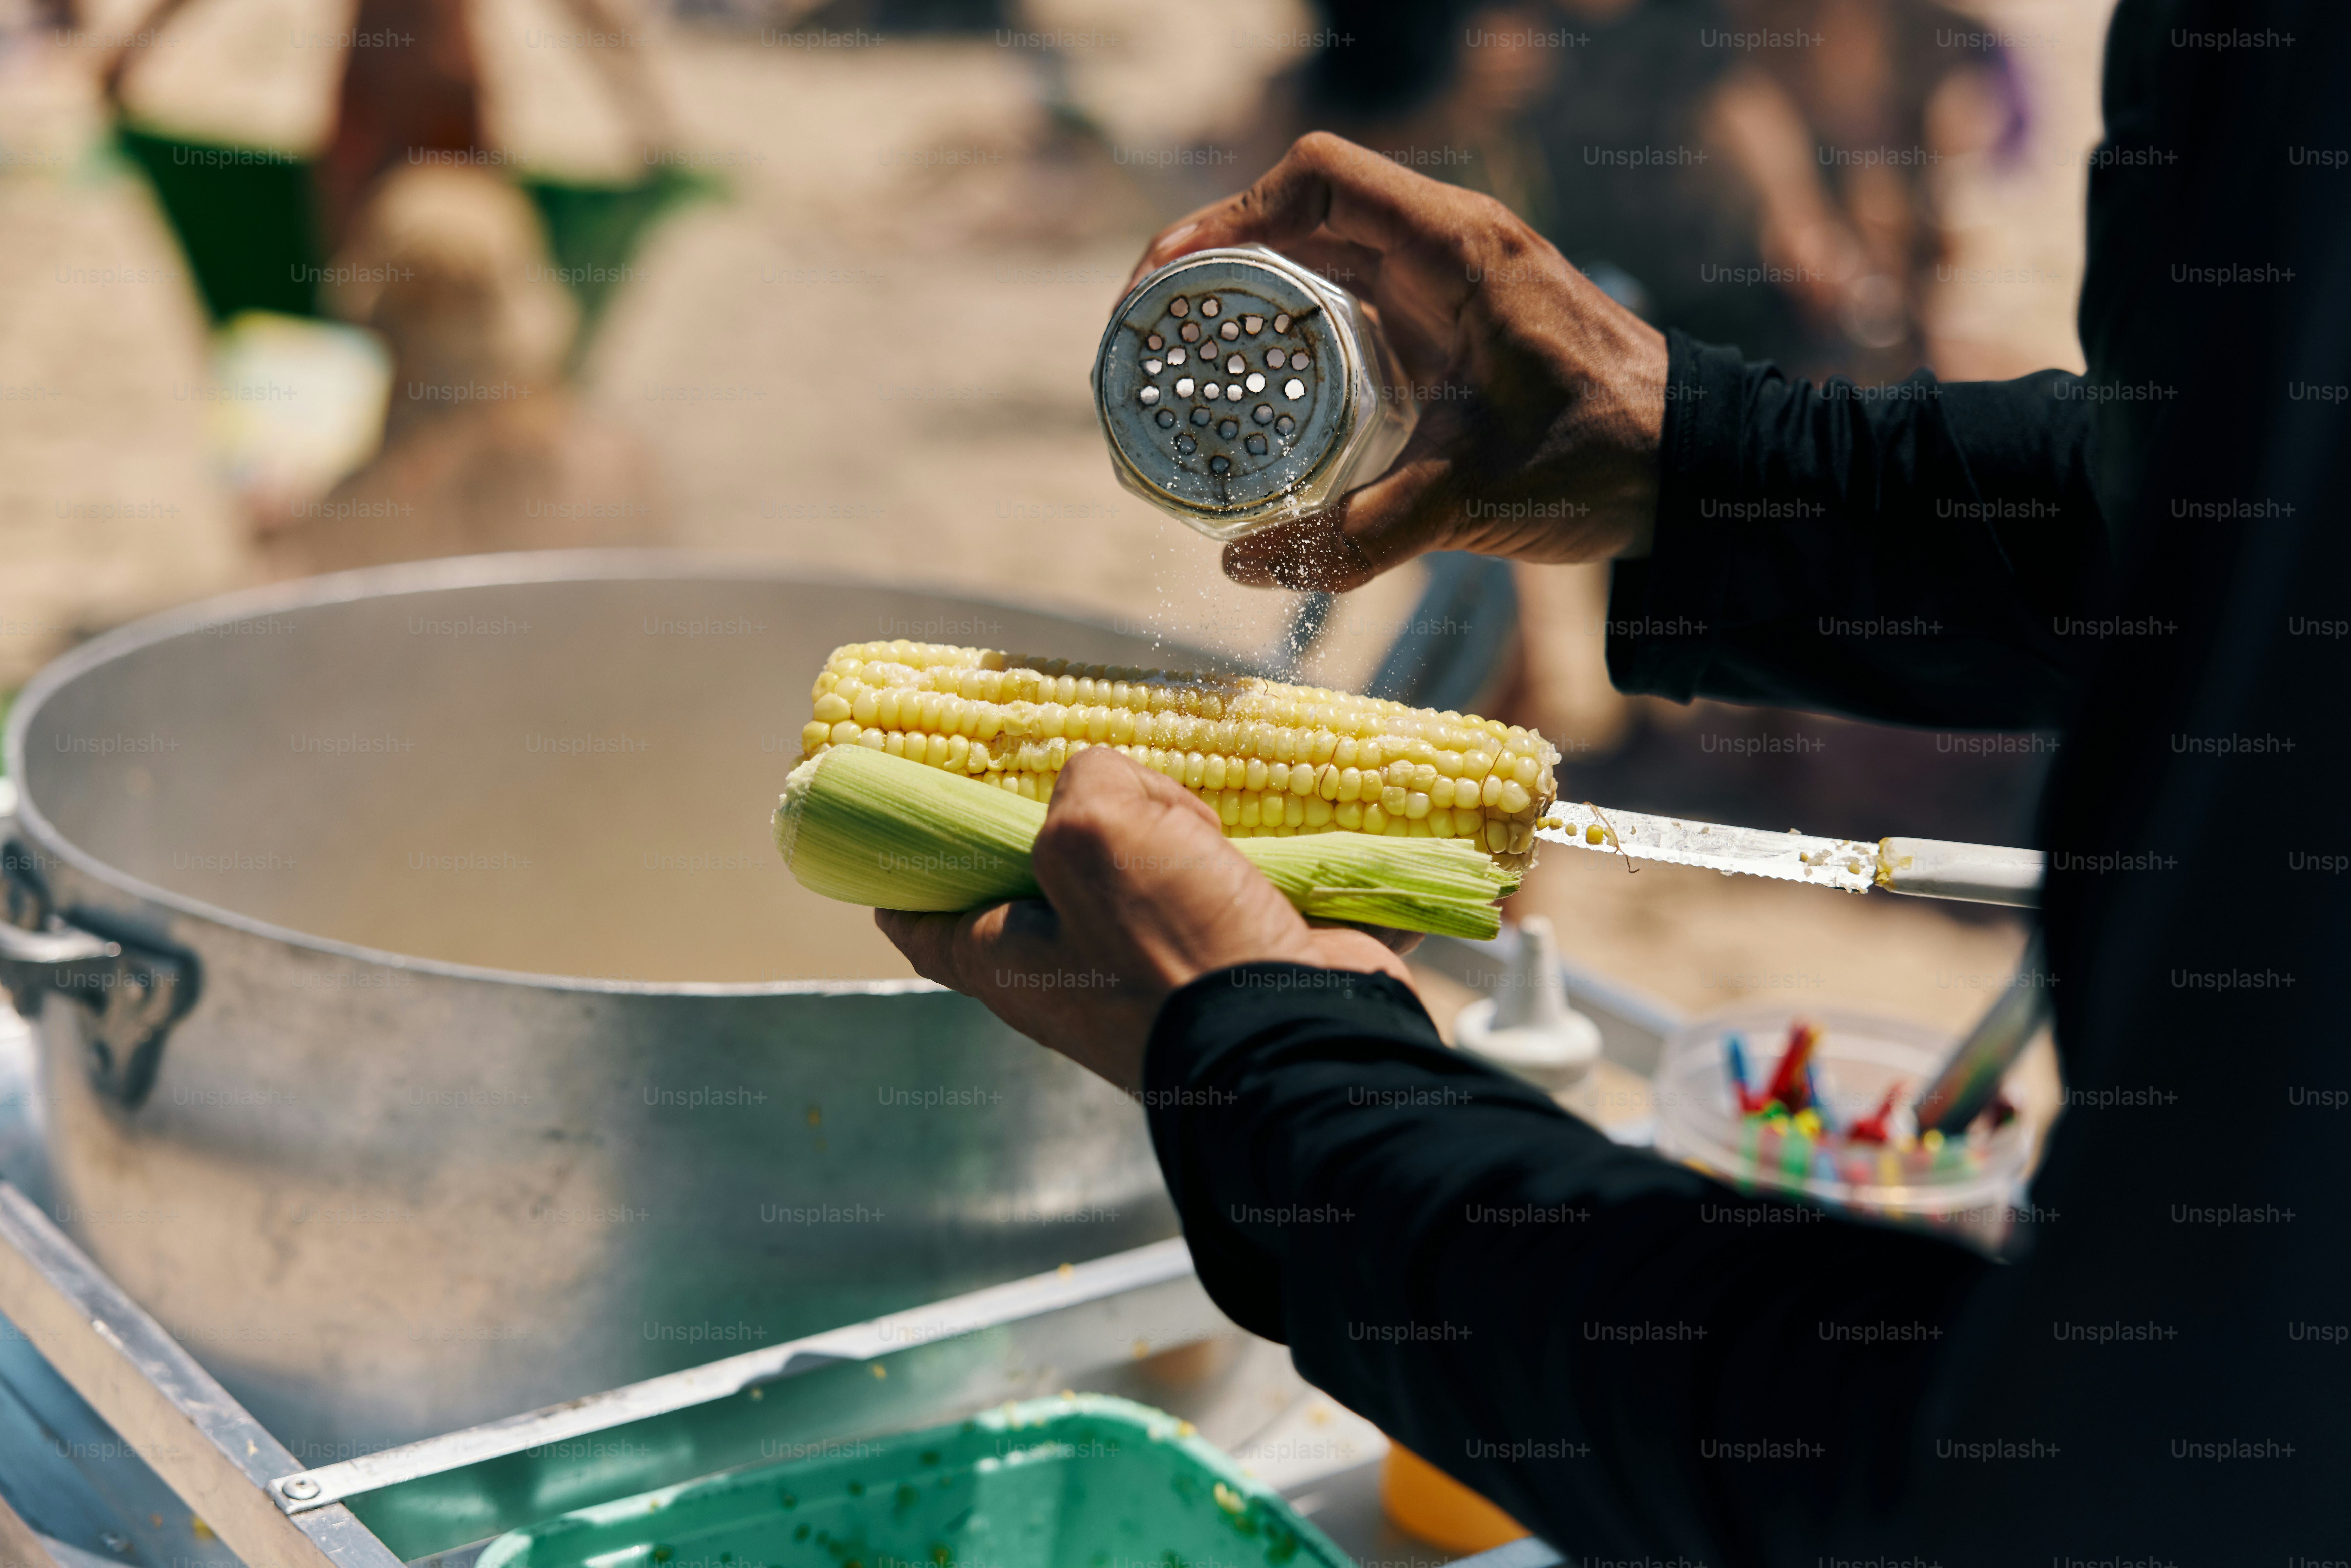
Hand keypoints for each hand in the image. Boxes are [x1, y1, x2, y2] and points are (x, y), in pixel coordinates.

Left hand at [876, 747, 1411, 1091]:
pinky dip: (1221, 849)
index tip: (901, 825)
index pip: (921, 922)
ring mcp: (1148, 968)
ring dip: (1163, 826)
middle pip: (1036, 873)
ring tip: (1196, 820)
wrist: (1306, 1036)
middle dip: (1067, 814)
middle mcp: (1069, 972)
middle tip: (1097, 774)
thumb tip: (1118, 786)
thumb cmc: (1178, 951)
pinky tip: (1242, 834)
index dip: (904, 874)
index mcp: (1007, 963)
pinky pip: (1203, 881)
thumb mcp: (1098, 832)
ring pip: (1132, 867)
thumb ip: (1084, 783)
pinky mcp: (1220, 953)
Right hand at [1127, 132, 1668, 591]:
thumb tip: (1239, 567)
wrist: (1692, 469)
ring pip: (1327, 254)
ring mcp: (1451, 283)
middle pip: (1305, 212)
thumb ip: (1353, 537)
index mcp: (1455, 249)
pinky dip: (1300, 327)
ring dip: (1255, 293)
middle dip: (1220, 258)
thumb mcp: (1468, 502)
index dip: (1229, 214)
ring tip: (1188, 352)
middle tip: (1156, 326)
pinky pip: (1357, 299)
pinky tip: (1265, 384)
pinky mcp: (1454, 324)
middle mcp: (1448, 247)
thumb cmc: (1600, 460)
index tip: (1171, 276)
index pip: (1318, 179)